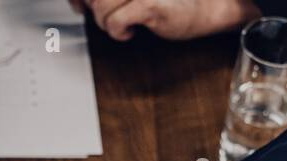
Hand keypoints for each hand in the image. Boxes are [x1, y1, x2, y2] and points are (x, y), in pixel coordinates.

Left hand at [71, 0, 260, 41]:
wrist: (207, 7)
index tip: (80, 5)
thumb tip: (79, 2)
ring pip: (100, 7)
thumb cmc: (171, 0)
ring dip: (106, 22)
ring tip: (123, 23)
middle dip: (95, 10)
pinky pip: (115, 22)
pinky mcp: (149, 4)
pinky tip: (129, 32)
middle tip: (111, 16)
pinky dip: (117, 32)